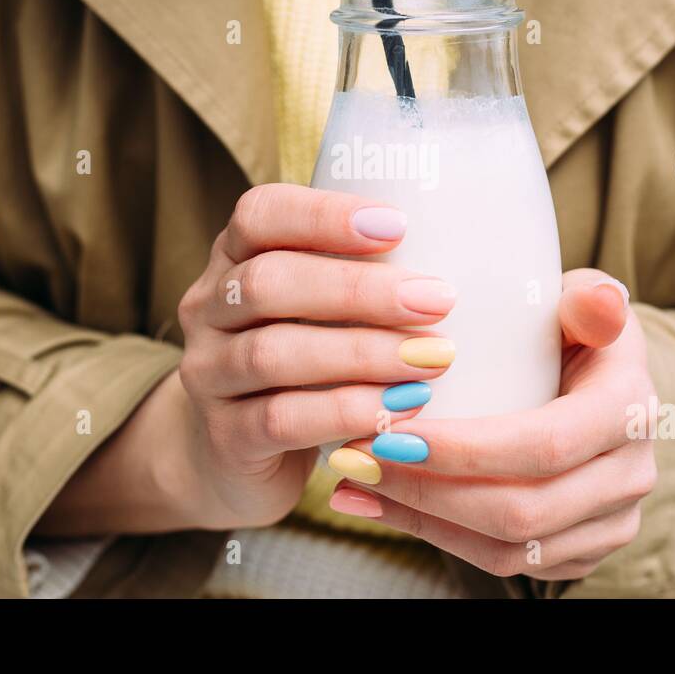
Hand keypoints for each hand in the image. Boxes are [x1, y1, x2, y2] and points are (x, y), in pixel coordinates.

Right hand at [38, 184, 459, 535]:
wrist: (234, 459)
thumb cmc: (306, 364)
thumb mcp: (321, 310)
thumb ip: (365, 277)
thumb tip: (467, 255)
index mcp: (234, 257)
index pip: (260, 213)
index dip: (324, 215)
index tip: (399, 226)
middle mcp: (209, 309)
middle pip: (270, 282)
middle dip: (359, 290)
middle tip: (437, 301)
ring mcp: (207, 375)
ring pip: (274, 353)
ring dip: (362, 354)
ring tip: (431, 361)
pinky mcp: (223, 438)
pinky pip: (279, 419)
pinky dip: (344, 411)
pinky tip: (397, 411)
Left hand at [326, 268, 655, 580]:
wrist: (599, 382)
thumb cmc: (573, 330)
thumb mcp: (582, 300)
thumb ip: (588, 298)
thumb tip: (596, 301)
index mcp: (630, 411)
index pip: (546, 445)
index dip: (466, 450)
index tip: (392, 434)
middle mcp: (630, 476)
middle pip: (521, 510)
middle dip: (427, 490)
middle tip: (358, 459)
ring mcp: (609, 523)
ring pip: (507, 548)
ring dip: (421, 519)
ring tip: (357, 484)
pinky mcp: (580, 551)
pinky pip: (503, 562)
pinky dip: (436, 537)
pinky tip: (384, 505)